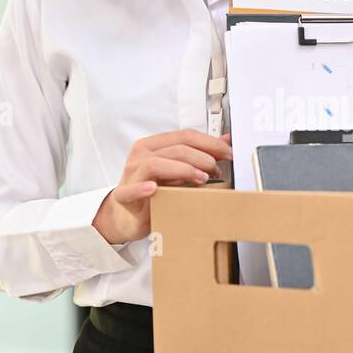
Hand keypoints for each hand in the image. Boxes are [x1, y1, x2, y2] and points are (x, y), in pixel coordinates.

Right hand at [92, 129, 232, 245]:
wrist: (127, 217)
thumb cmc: (152, 192)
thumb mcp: (177, 171)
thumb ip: (198, 155)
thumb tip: (225, 142)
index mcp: (153, 146)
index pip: (184, 136)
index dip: (210, 143)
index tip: (228, 153)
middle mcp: (141, 156)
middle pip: (175, 148)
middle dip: (202, 157)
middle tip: (217, 170)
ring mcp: (131, 175)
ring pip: (156, 164)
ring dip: (183, 170)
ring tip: (201, 179)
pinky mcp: (124, 196)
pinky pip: (131, 190)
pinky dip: (143, 188)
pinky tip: (155, 189)